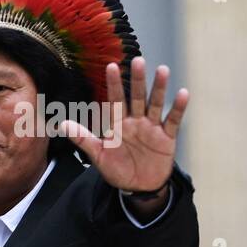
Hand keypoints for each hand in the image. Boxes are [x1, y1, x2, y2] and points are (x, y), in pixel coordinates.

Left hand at [60, 56, 186, 196]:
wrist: (138, 187)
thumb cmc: (117, 169)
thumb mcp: (98, 155)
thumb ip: (83, 139)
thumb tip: (63, 124)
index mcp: (118, 124)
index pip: (115, 100)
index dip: (114, 84)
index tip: (111, 66)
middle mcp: (136, 121)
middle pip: (137, 97)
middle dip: (137, 80)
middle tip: (137, 60)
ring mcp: (152, 128)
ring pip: (155, 104)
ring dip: (159, 88)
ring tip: (162, 70)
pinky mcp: (167, 138)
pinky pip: (173, 121)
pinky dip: (178, 108)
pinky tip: (183, 93)